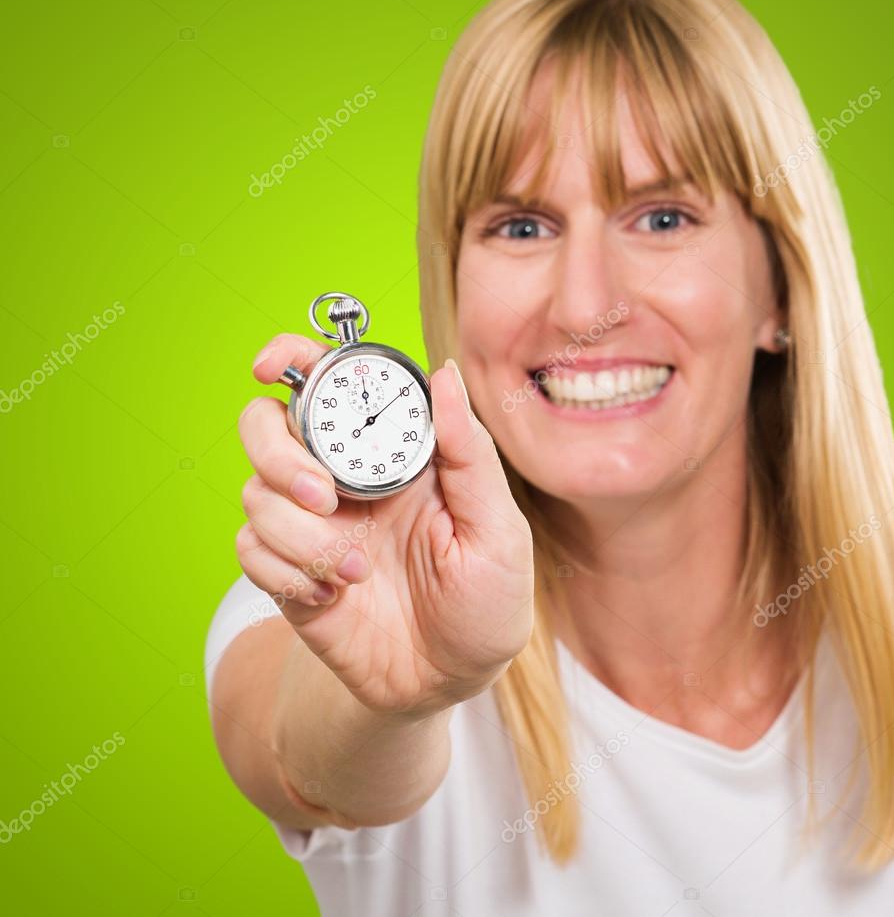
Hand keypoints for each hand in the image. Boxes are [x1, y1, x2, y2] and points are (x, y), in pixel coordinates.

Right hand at [236, 334, 534, 717]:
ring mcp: (313, 525)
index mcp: (396, 453)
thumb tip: (443, 373)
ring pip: (256, 492)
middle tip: (323, 495)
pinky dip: (285, 572)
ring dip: (302, 534)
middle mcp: (347, 479)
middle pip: (268, 425)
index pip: (335, 383)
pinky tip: (331, 596)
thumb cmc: (486, 602)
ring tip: (357, 572)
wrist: (450, 683)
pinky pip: (249, 549)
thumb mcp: (497, 530)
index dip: (295, 357)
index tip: (273, 364)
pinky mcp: (289, 572)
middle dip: (280, 454)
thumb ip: (468, 453)